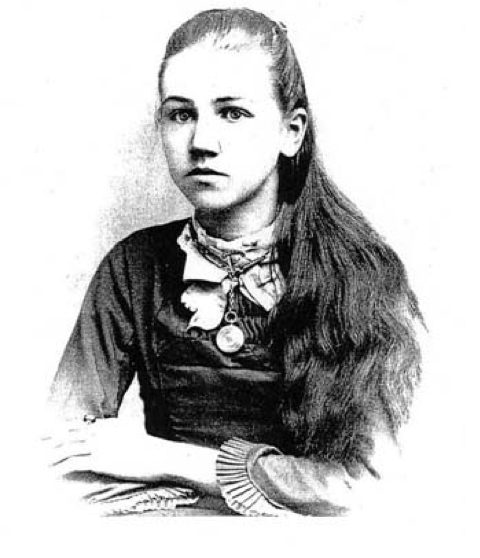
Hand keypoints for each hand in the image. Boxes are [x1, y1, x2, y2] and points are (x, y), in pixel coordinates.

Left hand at [43, 418, 175, 482]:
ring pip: (69, 447)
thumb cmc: (149, 448)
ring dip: (53, 454)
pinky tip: (54, 473)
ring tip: (43, 460)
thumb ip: (119, 430)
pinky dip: (61, 467)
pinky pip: (74, 463)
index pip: (80, 424)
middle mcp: (101, 432)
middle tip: (39, 441)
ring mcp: (99, 446)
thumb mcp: (132, 432)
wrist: (158, 456)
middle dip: (53, 437)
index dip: (64, 428)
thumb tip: (115, 429)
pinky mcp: (100, 461)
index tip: (52, 431)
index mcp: (108, 424)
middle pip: (70, 433)